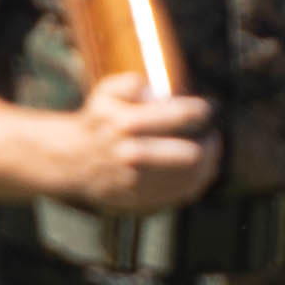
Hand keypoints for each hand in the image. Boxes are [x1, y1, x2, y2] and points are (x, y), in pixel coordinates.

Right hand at [59, 77, 219, 216]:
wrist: (72, 161)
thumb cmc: (97, 122)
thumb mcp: (105, 93)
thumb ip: (130, 83)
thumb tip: (156, 90)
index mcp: (126, 123)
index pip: (179, 117)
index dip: (200, 111)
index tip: (206, 109)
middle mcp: (132, 154)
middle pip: (191, 155)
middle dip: (209, 143)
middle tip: (212, 134)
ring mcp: (137, 182)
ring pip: (190, 178)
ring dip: (208, 164)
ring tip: (210, 152)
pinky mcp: (140, 201)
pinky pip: (180, 194)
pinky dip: (196, 181)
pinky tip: (197, 170)